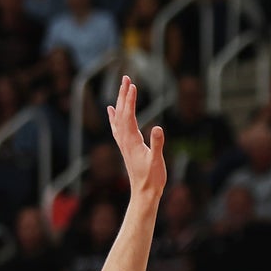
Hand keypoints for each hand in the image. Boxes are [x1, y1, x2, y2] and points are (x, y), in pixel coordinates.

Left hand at [107, 76, 165, 196]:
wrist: (144, 192)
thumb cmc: (152, 178)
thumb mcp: (157, 161)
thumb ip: (157, 144)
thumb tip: (158, 128)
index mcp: (131, 141)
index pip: (129, 115)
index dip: (130, 100)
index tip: (132, 85)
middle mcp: (124, 140)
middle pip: (121, 113)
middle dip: (123, 95)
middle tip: (126, 78)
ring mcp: (124, 143)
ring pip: (118, 118)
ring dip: (120, 102)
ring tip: (121, 88)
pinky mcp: (126, 147)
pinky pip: (117, 127)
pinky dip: (114, 116)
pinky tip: (111, 110)